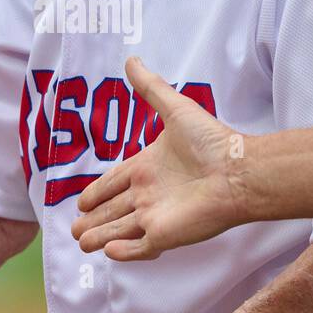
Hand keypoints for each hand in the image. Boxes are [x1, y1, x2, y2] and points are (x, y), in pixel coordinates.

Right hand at [72, 56, 249, 260]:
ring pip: (120, 230)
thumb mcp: (175, 108)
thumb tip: (131, 60)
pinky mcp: (166, 236)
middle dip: (93, 221)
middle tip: (74, 228)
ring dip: (101, 237)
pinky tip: (110, 252)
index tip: (81, 202)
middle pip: (113, 210)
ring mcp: (157, 217)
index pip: (114, 183)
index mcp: (148, 168)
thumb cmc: (211, 140)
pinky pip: (140, 248)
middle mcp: (149, 194)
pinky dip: (125, 252)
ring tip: (82, 242)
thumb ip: (151, 88)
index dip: (97, 192)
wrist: (237, 170)